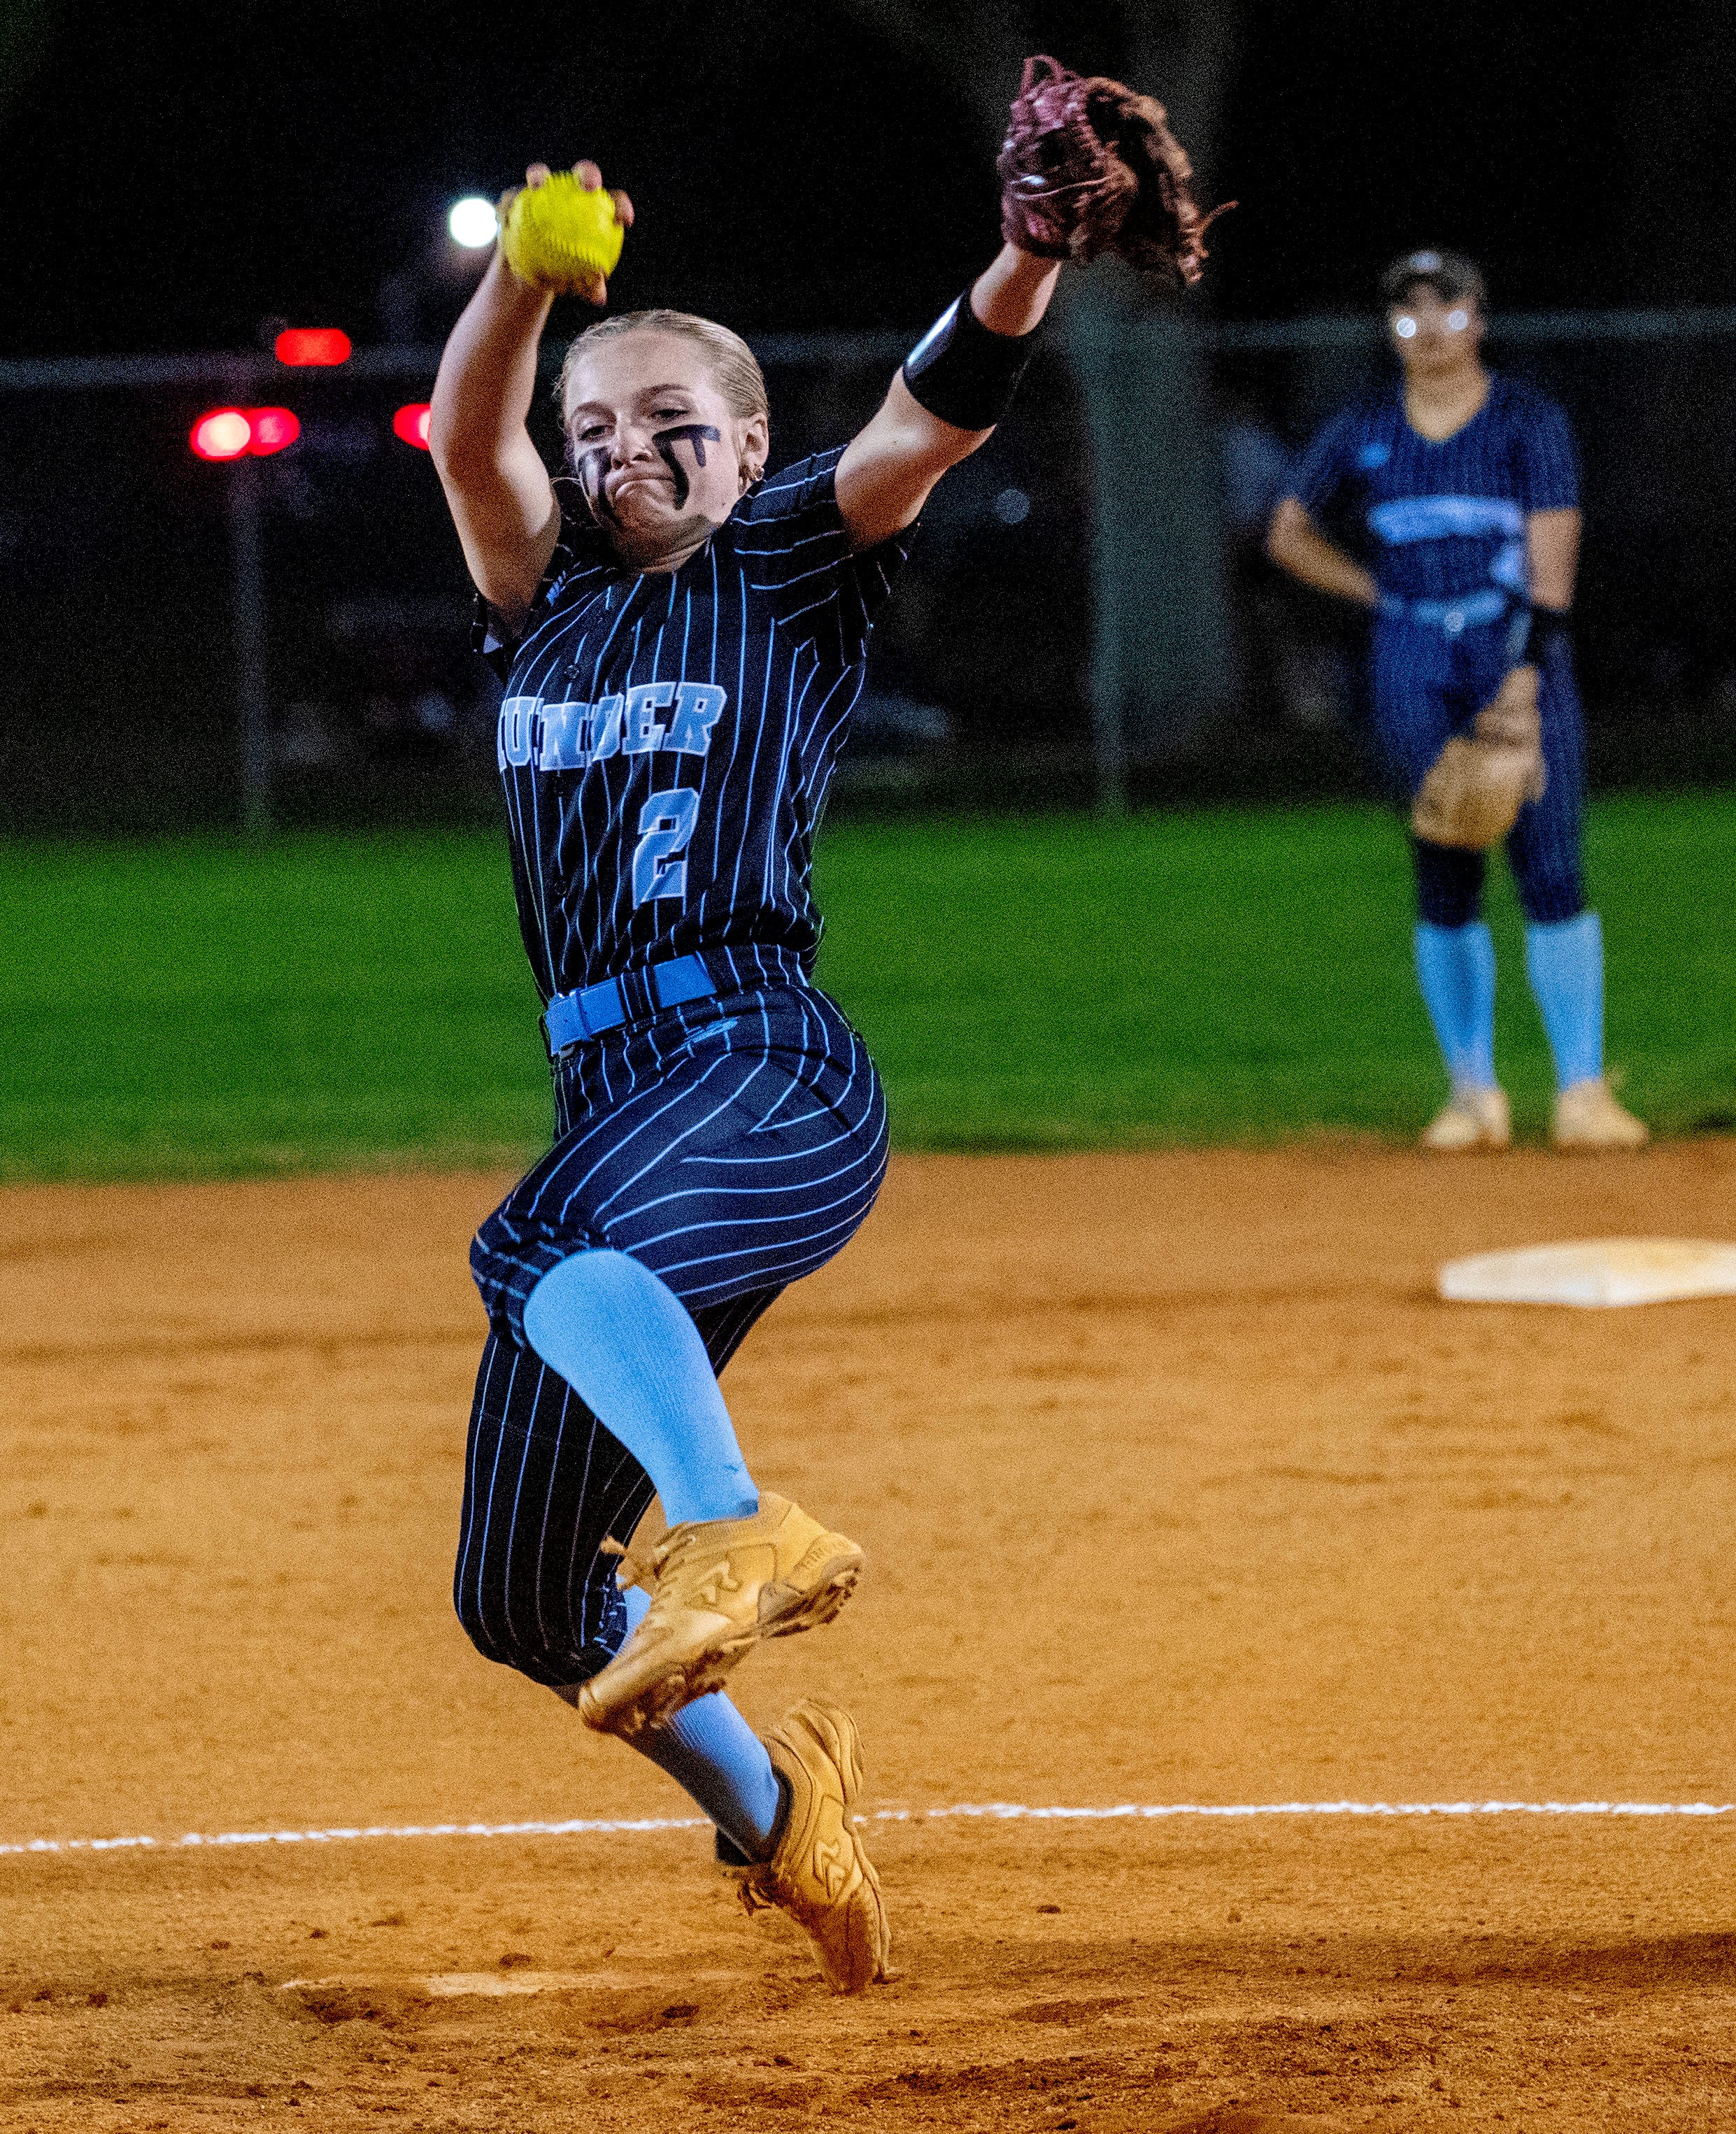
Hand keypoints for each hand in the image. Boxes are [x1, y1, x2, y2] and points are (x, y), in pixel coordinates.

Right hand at [496, 159, 633, 303]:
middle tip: (589, 188)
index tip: (623, 220)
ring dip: (538, 176)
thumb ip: (589, 285)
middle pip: (584, 174)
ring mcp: (542, 190)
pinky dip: (508, 207)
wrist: (534, 273)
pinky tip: (504, 215)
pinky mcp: (515, 196)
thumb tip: (599, 297)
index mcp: (596, 209)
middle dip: (589, 174)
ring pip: (540, 174)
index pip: (614, 202)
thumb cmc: (565, 276)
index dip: (621, 205)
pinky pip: (511, 199)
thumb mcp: (578, 283)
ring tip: (537, 186)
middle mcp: (571, 191)